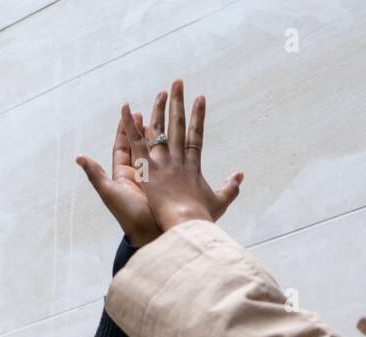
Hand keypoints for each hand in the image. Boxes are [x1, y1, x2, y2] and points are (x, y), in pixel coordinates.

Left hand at [76, 110, 162, 245]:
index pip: (122, 147)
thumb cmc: (129, 217)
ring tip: (162, 118)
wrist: (151, 235)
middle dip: (141, 128)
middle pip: (137, 146)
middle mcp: (136, 177)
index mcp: (121, 176)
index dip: (125, 129)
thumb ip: (95, 175)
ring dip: (157, 135)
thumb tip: (79, 157)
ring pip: (153, 152)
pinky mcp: (166, 185)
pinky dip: (171, 150)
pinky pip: (167, 164)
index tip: (129, 112)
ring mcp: (152, 181)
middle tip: (148, 110)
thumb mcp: (110, 194)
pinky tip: (178, 137)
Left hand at [122, 79, 242, 232]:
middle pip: (177, 126)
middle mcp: (177, 160)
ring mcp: (162, 162)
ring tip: (160, 90)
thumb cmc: (201, 219)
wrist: (188, 224)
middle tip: (178, 82)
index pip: (195, 136)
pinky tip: (125, 107)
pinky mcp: (147, 169)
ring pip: (157, 130)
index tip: (200, 98)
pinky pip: (135, 143)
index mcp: (192, 167)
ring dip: (158, 108)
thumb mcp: (219, 204)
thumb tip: (241, 175)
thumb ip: (230, 189)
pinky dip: (128, 126)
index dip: (197, 117)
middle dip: (178, 103)